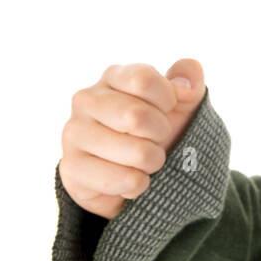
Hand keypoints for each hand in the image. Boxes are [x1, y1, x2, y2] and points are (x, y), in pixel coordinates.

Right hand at [59, 59, 206, 219]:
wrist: (131, 170)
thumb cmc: (156, 128)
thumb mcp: (180, 101)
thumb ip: (189, 79)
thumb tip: (187, 85)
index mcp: (113, 76)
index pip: (144, 80)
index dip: (168, 100)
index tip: (167, 109)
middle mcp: (87, 100)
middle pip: (136, 116)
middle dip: (161, 133)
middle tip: (157, 138)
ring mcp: (74, 133)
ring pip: (136, 152)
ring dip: (153, 161)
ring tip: (145, 159)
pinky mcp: (71, 167)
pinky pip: (124, 180)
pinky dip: (139, 183)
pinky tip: (132, 177)